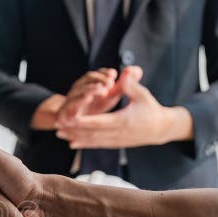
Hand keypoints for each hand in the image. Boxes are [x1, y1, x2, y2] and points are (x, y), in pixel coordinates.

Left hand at [55, 66, 192, 148]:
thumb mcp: (142, 95)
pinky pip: (97, 145)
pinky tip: (71, 143)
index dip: (81, 121)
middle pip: (91, 133)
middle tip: (56, 125)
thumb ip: (131, 85)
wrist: (161, 129)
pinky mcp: (115, 144)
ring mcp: (116, 140)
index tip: (68, 118)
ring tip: (59, 134)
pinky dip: (84, 144)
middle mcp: (117, 133)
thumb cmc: (151, 108)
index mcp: (122, 121)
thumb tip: (126, 72)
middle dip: (72, 129)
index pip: (98, 122)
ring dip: (74, 137)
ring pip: (92, 140)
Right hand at [55, 68, 121, 124]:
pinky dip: (78, 102)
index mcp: (88, 84)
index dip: (103, 73)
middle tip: (110, 84)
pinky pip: (69, 106)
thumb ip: (123, 84)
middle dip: (98, 80)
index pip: (95, 75)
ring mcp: (70, 100)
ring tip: (102, 91)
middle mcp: (78, 89)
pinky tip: (88, 99)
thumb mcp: (110, 96)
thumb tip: (136, 70)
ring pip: (78, 92)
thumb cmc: (94, 107)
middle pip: (86, 80)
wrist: (72, 122)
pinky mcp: (64, 112)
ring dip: (90, 90)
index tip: (114, 75)